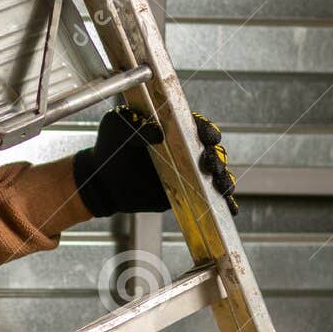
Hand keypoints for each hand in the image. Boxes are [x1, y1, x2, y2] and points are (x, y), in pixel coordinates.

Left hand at [71, 104, 238, 216]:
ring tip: (219, 185)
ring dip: (224, 178)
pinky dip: (224, 202)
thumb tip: (155, 133)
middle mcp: (186, 149)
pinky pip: (211, 197)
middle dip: (217, 157)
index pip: (198, 127)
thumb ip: (132, 123)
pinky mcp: (188, 193)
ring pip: (217, 173)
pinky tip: (230, 208)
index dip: (207, 131)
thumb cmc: (110, 146)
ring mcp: (189, 172)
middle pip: (213, 151)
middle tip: (210, 164)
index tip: (207, 137)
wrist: (102, 180)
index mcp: (174, 129)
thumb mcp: (115, 126)